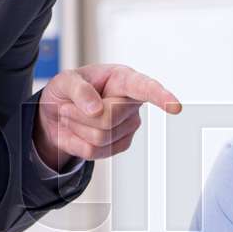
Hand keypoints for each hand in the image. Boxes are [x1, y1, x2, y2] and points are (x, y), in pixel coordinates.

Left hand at [34, 63, 181, 170]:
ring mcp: (128, 126)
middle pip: (108, 118)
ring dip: (76, 127)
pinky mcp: (120, 145)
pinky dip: (76, 142)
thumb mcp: (64, 80)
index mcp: (123, 79)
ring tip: (72, 116)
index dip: (162, 97)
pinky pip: (94, 152)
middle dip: (80, 115)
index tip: (175, 107)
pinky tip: (78, 131)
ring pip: (99, 137)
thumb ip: (79, 89)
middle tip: (67, 107)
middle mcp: (132, 103)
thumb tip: (96, 109)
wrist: (57, 114)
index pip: (146, 88)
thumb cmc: (66, 91)